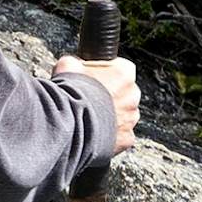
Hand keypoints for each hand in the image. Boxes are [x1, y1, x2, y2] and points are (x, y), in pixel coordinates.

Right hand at [64, 51, 139, 169]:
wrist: (69, 124)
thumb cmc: (71, 93)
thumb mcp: (67, 66)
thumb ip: (76, 63)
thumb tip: (74, 64)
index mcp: (124, 73)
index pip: (121, 68)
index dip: (106, 74)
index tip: (94, 80)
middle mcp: (133, 95)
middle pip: (125, 93)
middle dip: (111, 97)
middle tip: (91, 101)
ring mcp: (131, 118)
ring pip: (124, 115)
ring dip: (112, 117)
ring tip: (91, 119)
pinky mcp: (127, 138)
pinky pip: (121, 135)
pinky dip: (110, 135)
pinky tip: (94, 133)